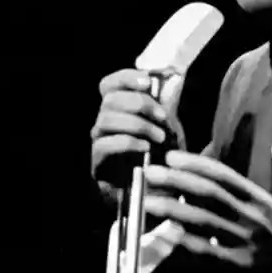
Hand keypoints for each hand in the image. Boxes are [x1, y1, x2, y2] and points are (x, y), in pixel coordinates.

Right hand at [90, 68, 182, 192]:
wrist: (154, 195)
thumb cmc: (160, 158)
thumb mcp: (168, 129)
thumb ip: (166, 105)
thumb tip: (173, 77)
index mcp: (119, 109)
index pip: (110, 84)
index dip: (125, 78)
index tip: (147, 82)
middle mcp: (105, 122)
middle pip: (111, 99)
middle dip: (140, 103)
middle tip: (163, 117)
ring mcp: (99, 141)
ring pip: (107, 119)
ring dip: (137, 124)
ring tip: (160, 137)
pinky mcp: (98, 162)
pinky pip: (106, 145)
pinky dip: (128, 142)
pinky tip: (145, 147)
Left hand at [144, 150, 271, 272]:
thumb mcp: (269, 210)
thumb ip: (240, 193)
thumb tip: (204, 168)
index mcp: (261, 200)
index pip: (224, 175)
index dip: (195, 163)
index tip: (171, 156)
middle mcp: (254, 218)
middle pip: (209, 193)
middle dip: (177, 180)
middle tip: (150, 173)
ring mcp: (246, 243)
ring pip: (203, 220)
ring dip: (171, 208)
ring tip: (147, 200)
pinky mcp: (238, 267)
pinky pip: (207, 251)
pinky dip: (185, 241)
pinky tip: (166, 232)